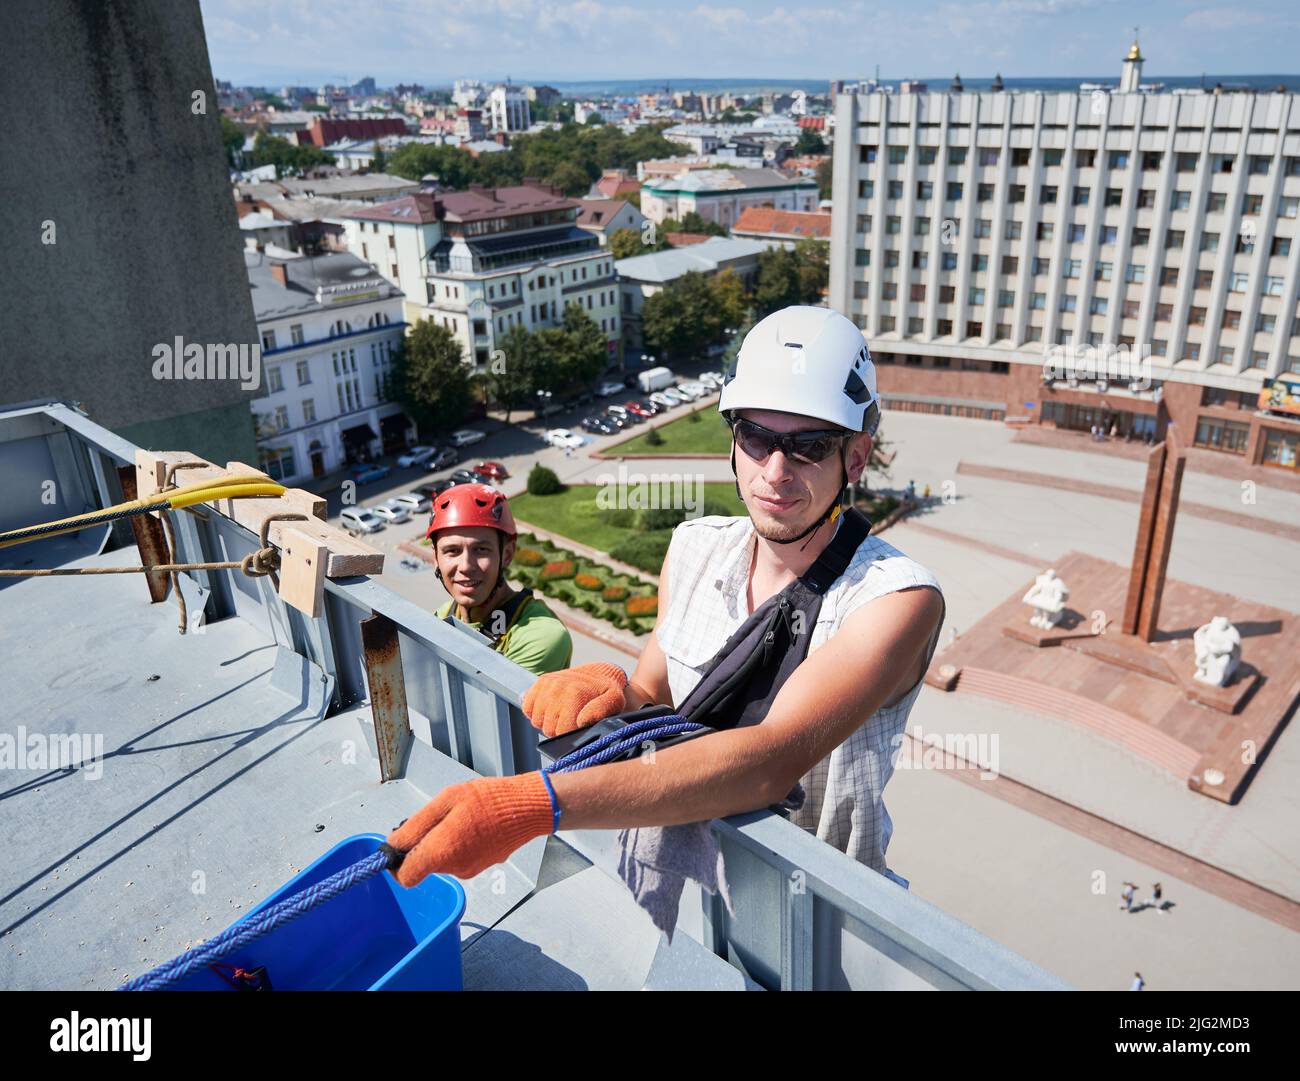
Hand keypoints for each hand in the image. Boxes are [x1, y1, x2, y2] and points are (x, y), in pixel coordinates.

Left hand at [386, 772, 556, 885]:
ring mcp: (469, 870)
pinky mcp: (481, 867)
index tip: (400, 843)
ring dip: (440, 843)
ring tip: (458, 817)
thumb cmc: (489, 799)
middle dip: (421, 845)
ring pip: (440, 861)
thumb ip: (416, 825)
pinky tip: (471, 825)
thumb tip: (392, 844)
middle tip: (436, 818)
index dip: (396, 862)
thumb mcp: (446, 800)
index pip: (405, 876)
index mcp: (442, 852)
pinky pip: (457, 859)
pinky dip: (457, 845)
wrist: (529, 808)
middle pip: (422, 866)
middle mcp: (454, 868)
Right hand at [521, 661, 627, 737]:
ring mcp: (547, 683)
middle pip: (548, 728)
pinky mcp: (540, 682)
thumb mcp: (615, 701)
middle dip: (560, 730)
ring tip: (562, 716)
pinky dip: (535, 712)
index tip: (580, 727)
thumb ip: (602, 711)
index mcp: (575, 693)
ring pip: (536, 720)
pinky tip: (550, 710)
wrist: (599, 673)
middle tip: (572, 721)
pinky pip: (527, 707)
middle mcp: (558, 686)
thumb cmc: (607, 692)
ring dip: (548, 722)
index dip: (572, 734)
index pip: (562, 731)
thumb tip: (581, 721)